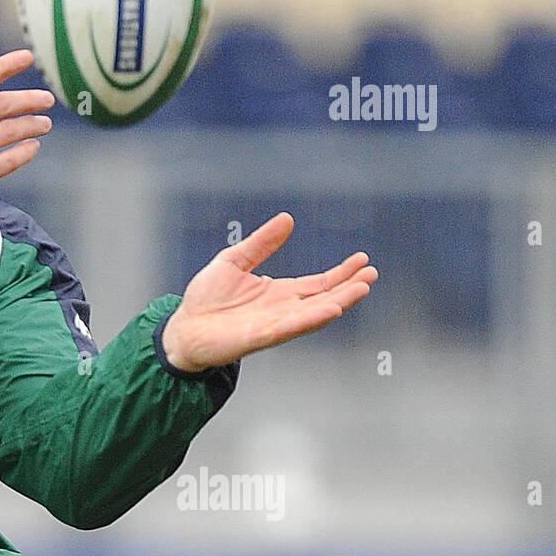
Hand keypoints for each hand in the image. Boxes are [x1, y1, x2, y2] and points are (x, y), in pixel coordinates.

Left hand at [160, 212, 377, 371]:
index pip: (318, 283)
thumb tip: (287, 218)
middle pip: (324, 297)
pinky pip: (290, 327)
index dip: (341, 272)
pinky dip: (311, 319)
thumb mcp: (234, 260)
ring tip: (361, 289)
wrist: (183, 328)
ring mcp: (274, 324)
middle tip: (372, 274)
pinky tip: (330, 310)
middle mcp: (283, 310)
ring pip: (314, 314)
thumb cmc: (206, 298)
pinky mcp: (260, 336)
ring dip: (339, 302)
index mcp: (279, 293)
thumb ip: (260, 243)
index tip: (363, 259)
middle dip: (349, 287)